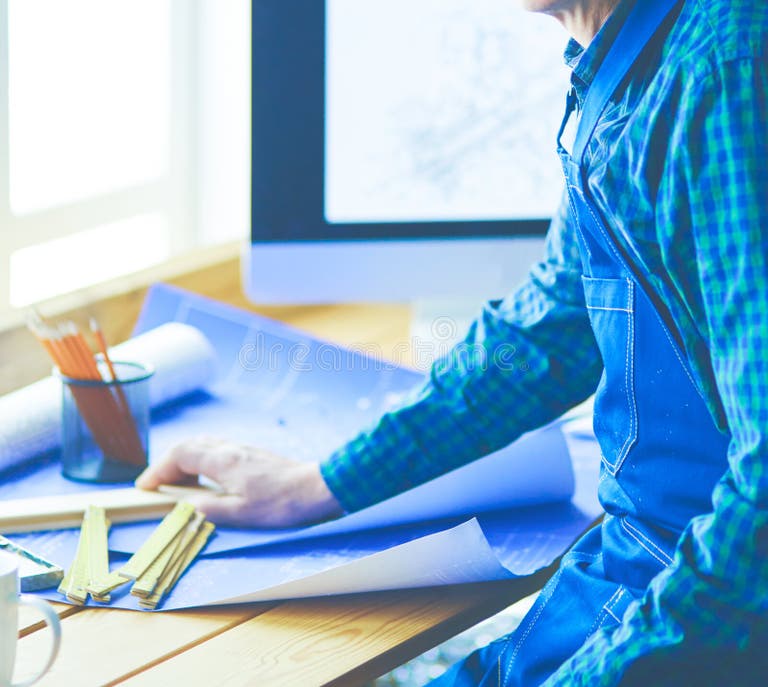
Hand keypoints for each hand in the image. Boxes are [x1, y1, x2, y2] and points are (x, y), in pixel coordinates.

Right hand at [134, 437, 343, 527]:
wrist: (315, 487)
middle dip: (168, 463)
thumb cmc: (281, 503)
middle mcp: (230, 449)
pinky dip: (201, 459)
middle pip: (189, 445)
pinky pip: (217, 449)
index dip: (158, 469)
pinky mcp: (252, 454)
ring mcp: (243, 449)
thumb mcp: (241, 513)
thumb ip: (209, 509)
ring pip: (204, 444)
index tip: (145, 487)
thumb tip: (184, 507)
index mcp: (223, 461)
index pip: (180, 454)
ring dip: (184, 459)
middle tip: (157, 485)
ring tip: (177, 483)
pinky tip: (205, 477)